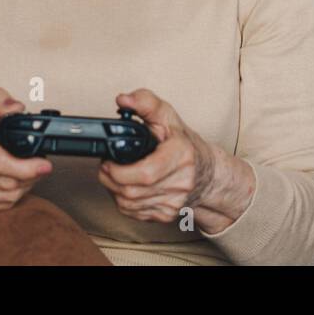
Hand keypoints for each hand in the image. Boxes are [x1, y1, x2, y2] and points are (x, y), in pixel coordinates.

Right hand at [0, 86, 51, 213]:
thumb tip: (16, 107)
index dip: (24, 166)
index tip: (45, 164)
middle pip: (6, 182)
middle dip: (31, 175)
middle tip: (41, 164)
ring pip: (6, 196)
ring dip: (25, 185)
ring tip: (27, 171)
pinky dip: (12, 194)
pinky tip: (12, 181)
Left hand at [97, 89, 219, 224]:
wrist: (207, 172)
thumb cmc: (184, 144)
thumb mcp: (168, 117)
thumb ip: (146, 103)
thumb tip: (124, 99)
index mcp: (182, 155)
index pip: (146, 173)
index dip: (120, 171)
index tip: (108, 162)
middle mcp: (181, 182)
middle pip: (132, 191)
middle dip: (110, 179)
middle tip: (106, 166)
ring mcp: (174, 202)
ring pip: (129, 204)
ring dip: (114, 190)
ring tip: (116, 174)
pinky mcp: (166, 215)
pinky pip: (133, 213)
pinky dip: (123, 201)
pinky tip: (127, 187)